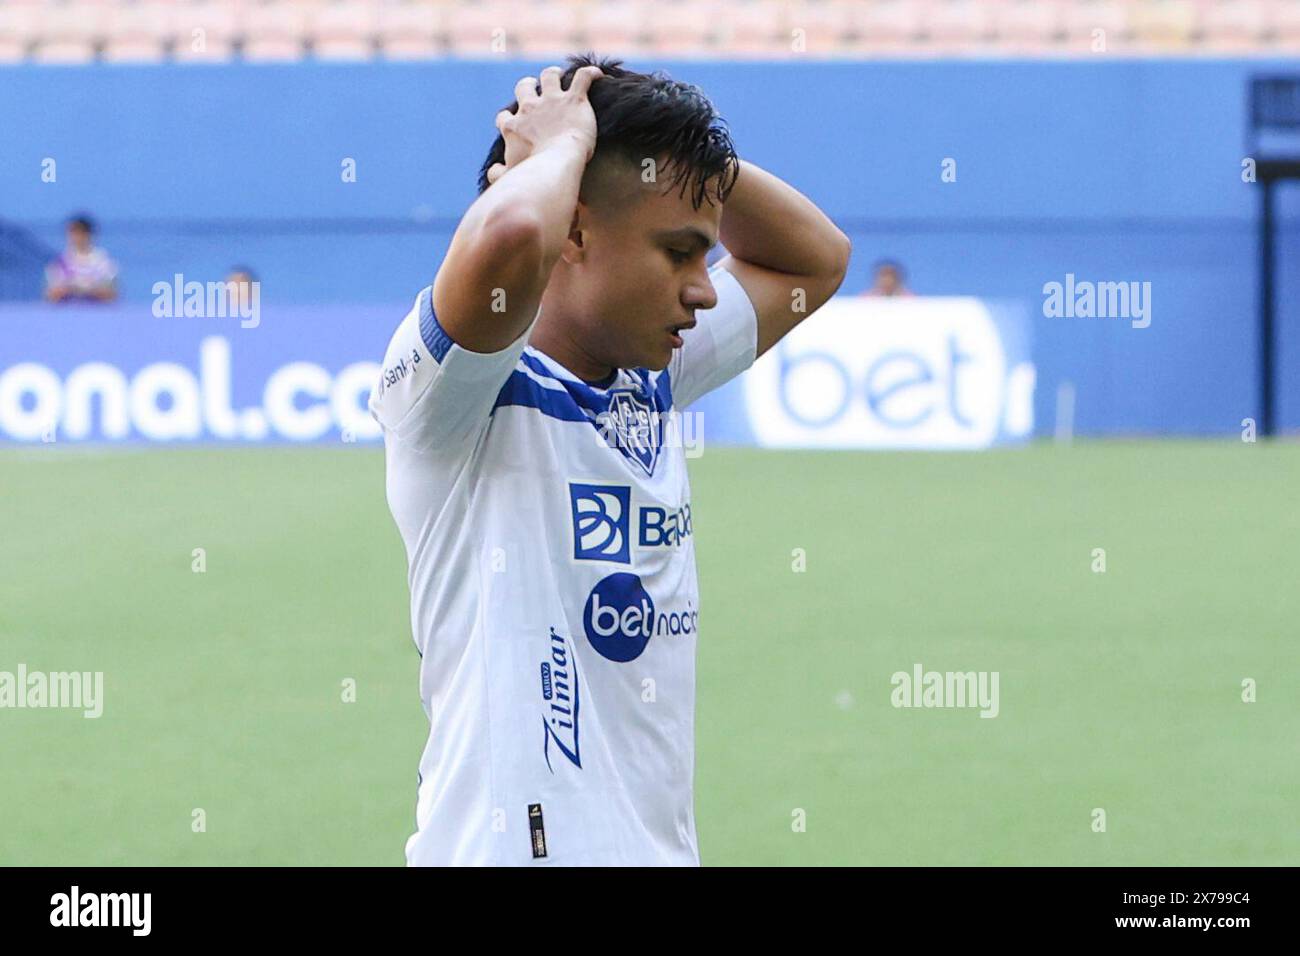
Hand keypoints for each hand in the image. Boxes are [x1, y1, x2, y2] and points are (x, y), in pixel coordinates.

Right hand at [485, 64, 602, 185]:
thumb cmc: (533, 175)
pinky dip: (591, 74)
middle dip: (529, 87)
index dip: (509, 119)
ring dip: (554, 75)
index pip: (505, 117)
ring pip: (550, 76)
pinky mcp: (574, 100)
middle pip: (524, 88)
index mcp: (513, 128)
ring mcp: (552, 101)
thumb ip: (497, 174)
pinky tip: (598, 75)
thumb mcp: (509, 176)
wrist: (557, 166)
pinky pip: (583, 77)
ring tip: (561, 77)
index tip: (515, 123)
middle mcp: (529, 109)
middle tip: (537, 91)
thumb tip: (493, 170)